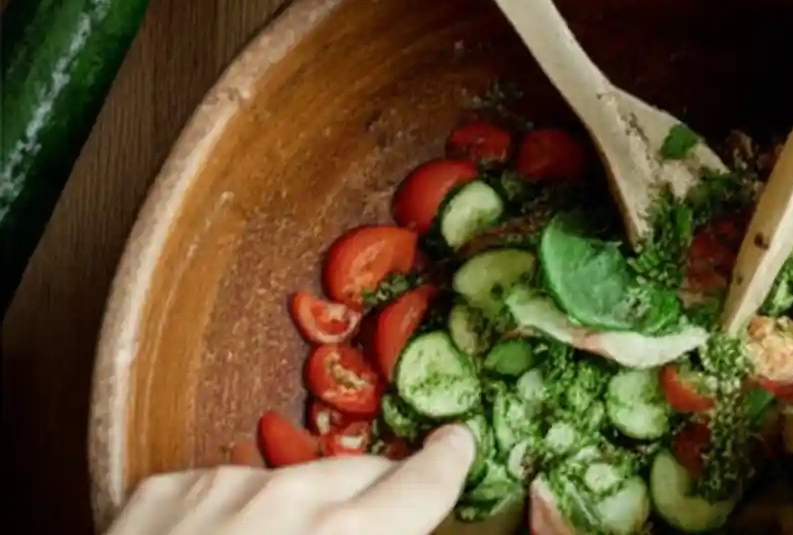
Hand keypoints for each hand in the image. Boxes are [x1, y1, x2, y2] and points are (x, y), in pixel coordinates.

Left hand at [105, 424, 473, 534]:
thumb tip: (402, 530)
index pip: (425, 480)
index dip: (449, 461)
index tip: (457, 444)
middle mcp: (288, 496)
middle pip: (362, 473)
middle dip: (374, 495)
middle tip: (368, 529)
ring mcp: (218, 486)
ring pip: (289, 479)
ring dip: (300, 506)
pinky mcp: (158, 492)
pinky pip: (220, 489)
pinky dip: (231, 514)